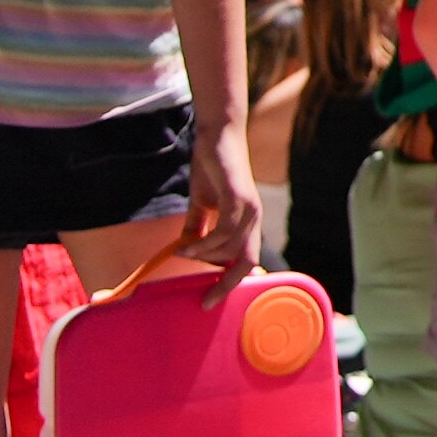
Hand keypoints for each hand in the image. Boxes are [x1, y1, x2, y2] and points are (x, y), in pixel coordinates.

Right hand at [179, 121, 264, 305]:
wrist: (216, 136)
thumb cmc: (210, 168)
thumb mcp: (201, 204)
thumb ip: (196, 228)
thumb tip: (186, 252)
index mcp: (248, 223)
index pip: (246, 261)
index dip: (230, 282)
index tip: (210, 300)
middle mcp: (254, 219)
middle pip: (247, 262)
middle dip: (227, 284)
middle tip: (205, 300)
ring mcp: (249, 209)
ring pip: (231, 249)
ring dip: (205, 258)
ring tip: (183, 255)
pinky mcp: (238, 198)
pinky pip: (224, 231)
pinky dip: (205, 244)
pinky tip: (187, 246)